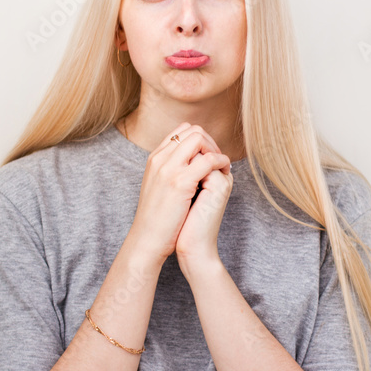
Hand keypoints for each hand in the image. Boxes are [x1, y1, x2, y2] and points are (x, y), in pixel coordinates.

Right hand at [126, 123, 231, 266]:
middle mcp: (159, 159)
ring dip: (216, 149)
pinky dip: (221, 162)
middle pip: (192, 130)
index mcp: (154, 159)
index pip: (181, 131)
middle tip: (218, 160)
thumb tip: (190, 163)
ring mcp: (169, 168)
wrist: (146, 240)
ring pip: (198, 138)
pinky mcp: (180, 182)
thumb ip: (170, 171)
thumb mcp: (159, 187)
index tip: (208, 155)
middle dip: (210, 142)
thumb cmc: (156, 218)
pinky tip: (224, 172)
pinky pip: (208, 160)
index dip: (200, 140)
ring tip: (221, 166)